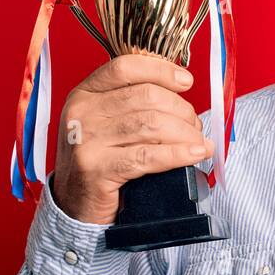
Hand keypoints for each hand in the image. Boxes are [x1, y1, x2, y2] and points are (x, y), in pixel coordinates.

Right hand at [50, 55, 214, 224]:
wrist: (75, 207)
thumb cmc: (99, 163)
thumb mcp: (105, 125)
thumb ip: (131, 104)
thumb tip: (180, 92)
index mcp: (85, 94)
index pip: (125, 67)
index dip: (161, 71)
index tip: (186, 81)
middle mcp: (82, 113)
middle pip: (146, 96)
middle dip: (182, 110)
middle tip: (196, 127)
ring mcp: (86, 141)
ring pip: (152, 125)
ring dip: (185, 134)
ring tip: (199, 144)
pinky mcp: (97, 170)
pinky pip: (148, 156)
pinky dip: (178, 154)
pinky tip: (195, 155)